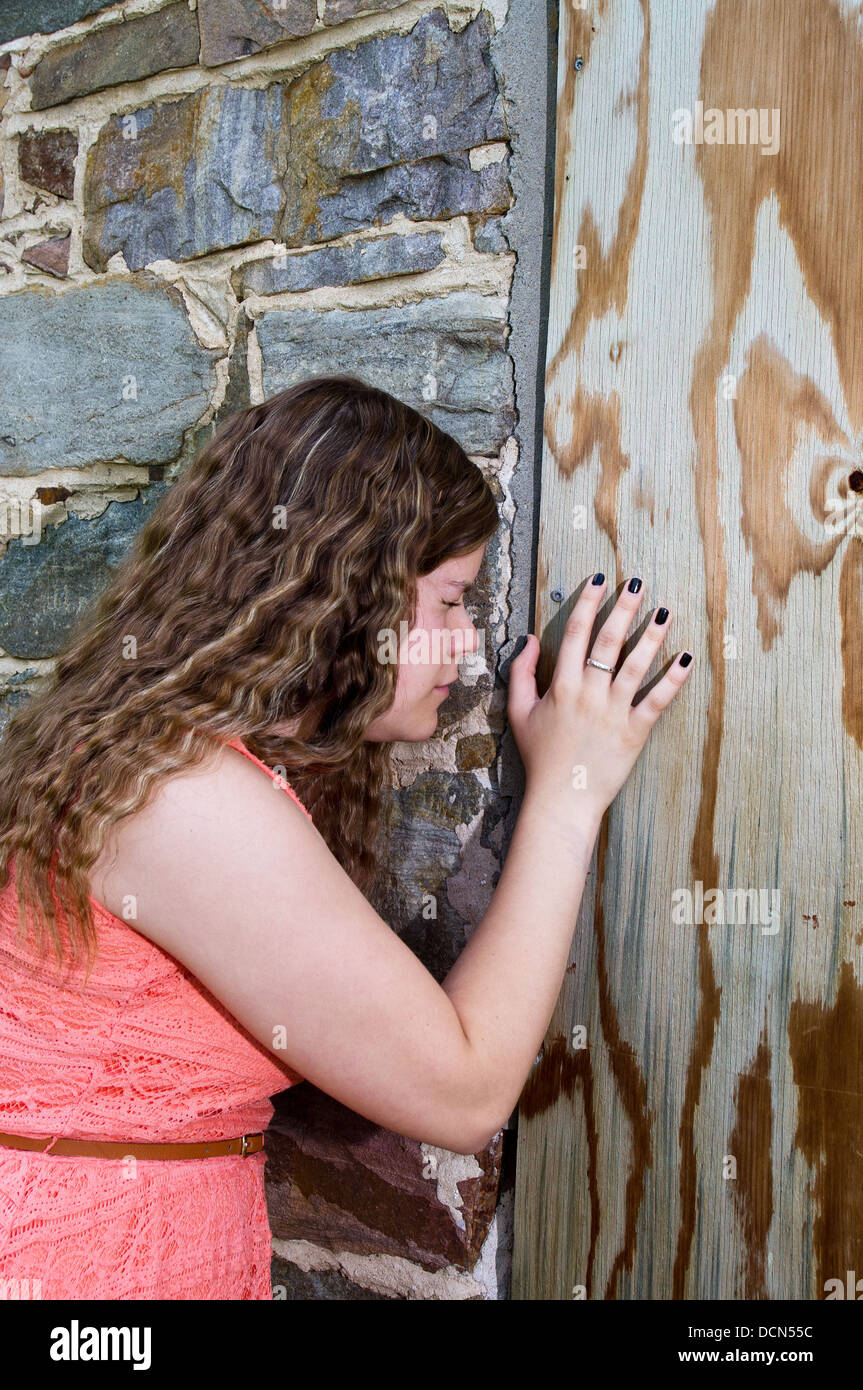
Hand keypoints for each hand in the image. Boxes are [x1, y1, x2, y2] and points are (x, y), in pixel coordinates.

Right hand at [507, 575, 692, 821]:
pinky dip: (674, 680)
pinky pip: (657, 701)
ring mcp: (614, 711)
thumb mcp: (519, 712)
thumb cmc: (540, 757)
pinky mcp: (635, 732)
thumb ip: (521, 673)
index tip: (600, 580)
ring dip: (653, 635)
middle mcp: (589, 693)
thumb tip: (528, 640)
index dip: (588, 602)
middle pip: (609, 641)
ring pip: (637, 665)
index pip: (576, 633)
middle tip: (638, 582)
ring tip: (666, 611)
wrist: (562, 798)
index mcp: (561, 685)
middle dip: (624, 607)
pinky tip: (687, 658)